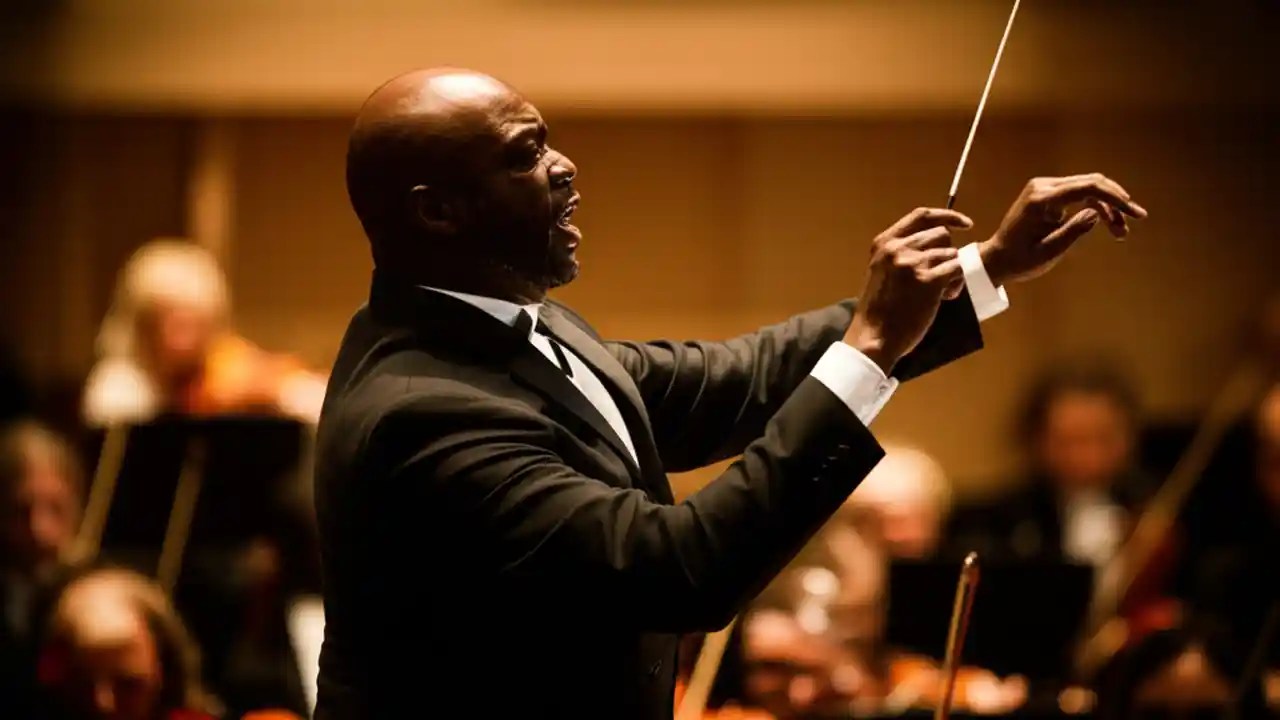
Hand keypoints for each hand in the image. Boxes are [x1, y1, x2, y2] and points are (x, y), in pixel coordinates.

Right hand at [846, 207, 972, 371]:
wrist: (874, 336)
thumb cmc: (878, 309)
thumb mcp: (880, 270)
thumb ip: (899, 253)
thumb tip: (931, 242)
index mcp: (884, 242)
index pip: (922, 216)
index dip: (948, 216)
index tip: (965, 224)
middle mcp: (897, 248)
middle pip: (942, 235)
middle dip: (946, 253)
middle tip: (939, 275)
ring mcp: (913, 263)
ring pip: (951, 254)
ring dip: (951, 272)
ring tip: (939, 292)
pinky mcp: (929, 281)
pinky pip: (956, 270)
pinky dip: (955, 283)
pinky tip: (944, 297)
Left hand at [980, 174, 1147, 284]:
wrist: (997, 259)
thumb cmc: (1019, 259)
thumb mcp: (1050, 251)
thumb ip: (1074, 231)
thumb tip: (1098, 214)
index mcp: (1042, 199)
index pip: (1087, 187)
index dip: (1115, 198)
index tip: (1134, 212)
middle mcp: (1043, 187)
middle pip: (1091, 183)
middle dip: (1115, 202)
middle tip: (1133, 222)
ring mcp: (1045, 188)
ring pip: (1087, 188)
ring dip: (1107, 207)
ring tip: (1120, 232)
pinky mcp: (1048, 195)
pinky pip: (1078, 194)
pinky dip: (1095, 207)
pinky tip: (1107, 224)